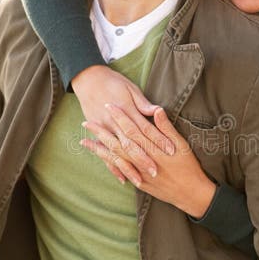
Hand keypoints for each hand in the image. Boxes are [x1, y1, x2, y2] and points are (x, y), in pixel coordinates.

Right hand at [71, 66, 174, 182]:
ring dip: (128, 168)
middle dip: (143, 160)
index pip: (146, 129)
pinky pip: (105, 154)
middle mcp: (115, 123)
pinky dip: (113, 167)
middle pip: (132, 145)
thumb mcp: (130, 88)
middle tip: (156, 172)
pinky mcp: (98, 135)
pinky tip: (122, 179)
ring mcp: (105, 130)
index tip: (171, 151)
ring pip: (118, 154)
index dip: (159, 139)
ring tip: (139, 181)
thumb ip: (143, 104)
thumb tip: (158, 111)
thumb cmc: (112, 81)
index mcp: (127, 111)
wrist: (87, 78)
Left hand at [82, 105, 216, 216]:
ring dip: (99, 149)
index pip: (133, 128)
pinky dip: (108, 165)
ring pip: (116, 158)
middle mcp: (144, 160)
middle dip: (102, 133)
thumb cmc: (189, 167)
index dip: (120, 117)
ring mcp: (140, 173)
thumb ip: (167, 128)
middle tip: (87, 122)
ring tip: (85, 140)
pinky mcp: (139, 183)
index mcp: (154, 148)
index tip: (108, 106)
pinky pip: (120, 173)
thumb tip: (156, 110)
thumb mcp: (182, 144)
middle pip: (119, 143)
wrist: (191, 193)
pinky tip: (100, 159)